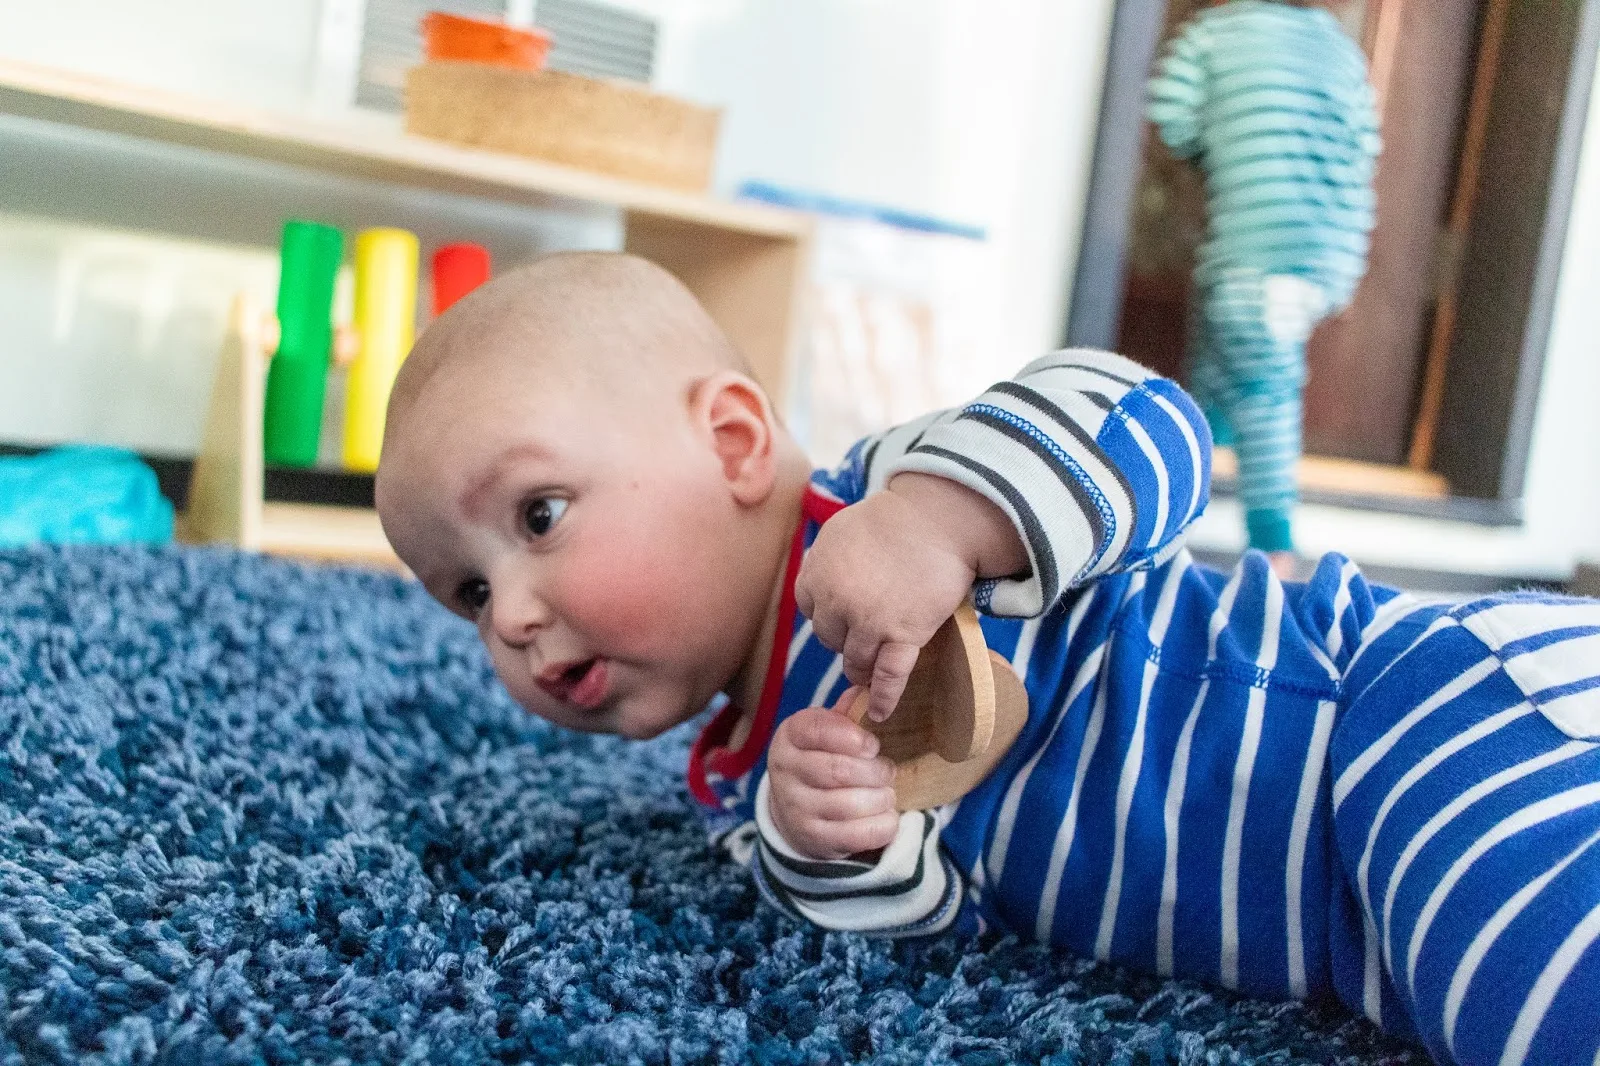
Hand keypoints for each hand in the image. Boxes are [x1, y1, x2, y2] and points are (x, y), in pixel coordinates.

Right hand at [766, 691, 899, 860]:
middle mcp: (785, 771)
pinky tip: (887, 815)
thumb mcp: (827, 730)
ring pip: (849, 805)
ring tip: (888, 792)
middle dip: (875, 771)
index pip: (818, 730)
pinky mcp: (812, 838)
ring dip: (881, 798)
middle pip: (838, 771)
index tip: (873, 745)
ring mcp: (795, 808)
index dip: (854, 737)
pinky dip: (882, 826)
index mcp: (790, 736)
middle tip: (889, 770)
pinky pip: (856, 835)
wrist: (796, 809)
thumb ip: (847, 713)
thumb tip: (865, 691)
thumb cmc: (823, 758)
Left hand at [795, 473, 1025, 722]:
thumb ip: (825, 560)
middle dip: (845, 639)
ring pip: (856, 661)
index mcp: (817, 573)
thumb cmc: (895, 520)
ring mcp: (869, 621)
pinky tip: (881, 713)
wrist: (938, 518)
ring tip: (869, 674)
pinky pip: (889, 676)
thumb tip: (818, 582)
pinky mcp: (903, 634)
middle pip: (830, 638)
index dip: (828, 614)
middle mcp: (836, 600)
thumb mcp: (841, 531)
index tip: (842, 618)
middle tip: (863, 637)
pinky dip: (884, 698)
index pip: (811, 609)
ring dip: (861, 669)